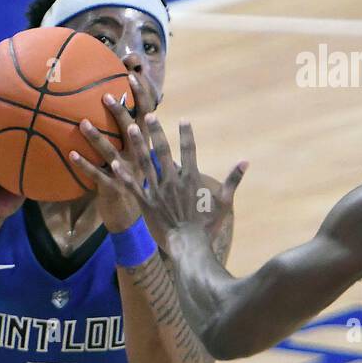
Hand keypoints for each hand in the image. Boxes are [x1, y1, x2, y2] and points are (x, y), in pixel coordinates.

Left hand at [70, 110, 245, 252]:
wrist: (189, 247)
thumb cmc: (207, 227)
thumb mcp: (223, 203)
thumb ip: (232, 180)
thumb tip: (246, 162)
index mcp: (191, 178)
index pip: (189, 150)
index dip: (186, 134)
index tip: (183, 120)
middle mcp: (173, 181)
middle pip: (163, 151)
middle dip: (156, 132)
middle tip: (149, 115)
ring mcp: (158, 193)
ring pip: (146, 164)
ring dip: (138, 144)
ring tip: (131, 128)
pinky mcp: (146, 205)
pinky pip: (134, 187)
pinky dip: (125, 175)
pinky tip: (115, 163)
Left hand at [76, 75, 150, 233]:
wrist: (134, 216)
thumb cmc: (135, 182)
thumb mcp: (138, 157)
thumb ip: (133, 136)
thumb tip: (121, 108)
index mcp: (146, 146)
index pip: (147, 114)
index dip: (141, 94)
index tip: (132, 74)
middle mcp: (139, 157)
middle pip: (131, 130)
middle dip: (119, 112)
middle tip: (105, 95)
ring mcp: (126, 173)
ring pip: (111, 152)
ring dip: (96, 137)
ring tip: (82, 123)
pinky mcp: (114, 188)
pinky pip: (97, 175)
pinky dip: (84, 165)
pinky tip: (71, 154)